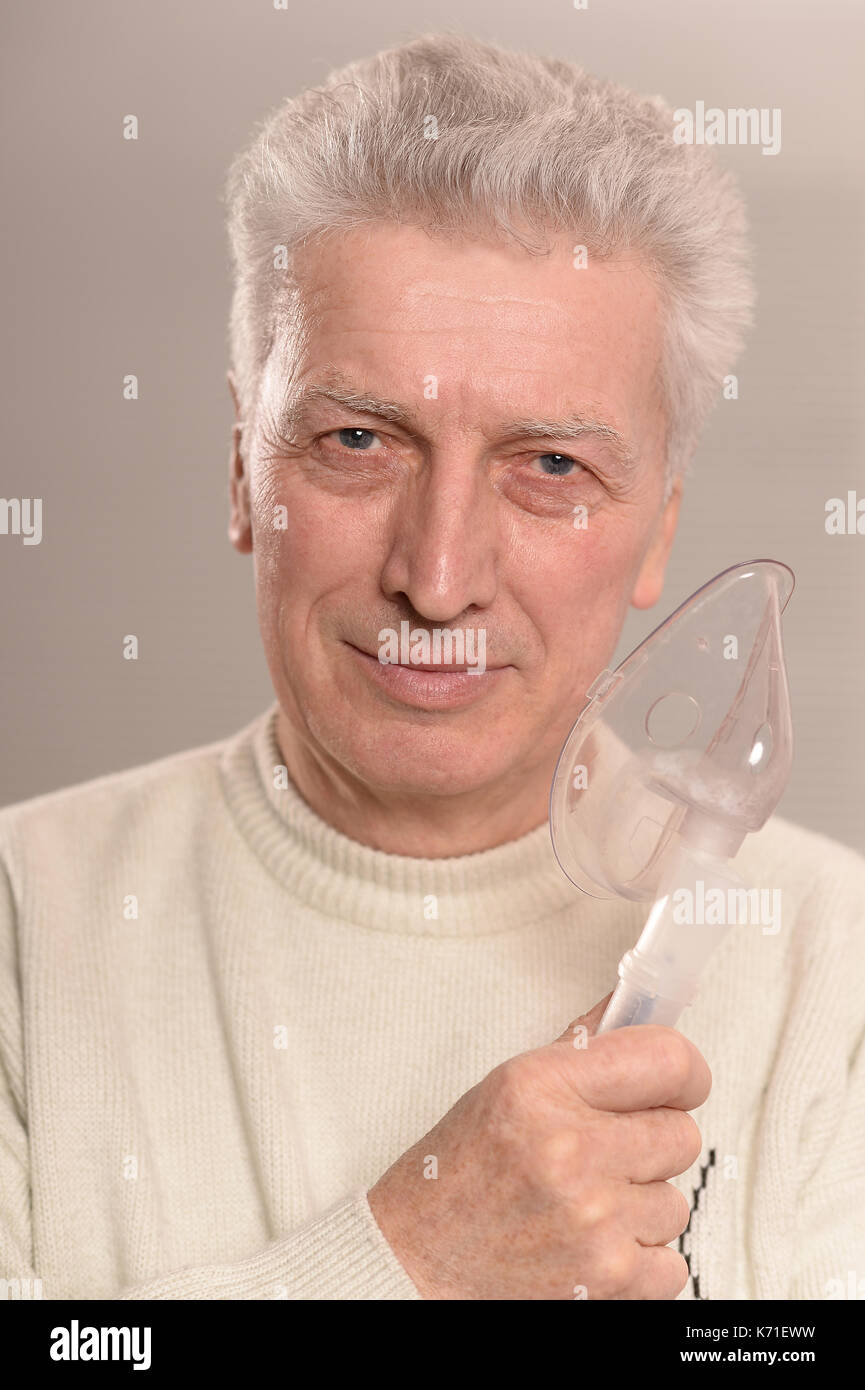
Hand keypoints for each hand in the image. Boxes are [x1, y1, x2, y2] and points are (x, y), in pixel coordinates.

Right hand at [368, 993, 709, 1298]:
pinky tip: (592, 1245)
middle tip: (607, 1152)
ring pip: (676, 1201)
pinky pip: (673, 1262)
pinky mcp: (610, 1279)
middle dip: (650, 1143)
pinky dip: (640, 1260)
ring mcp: (594, 1220)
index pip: (668, 1059)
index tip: (680, 1081)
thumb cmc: (454, 1179)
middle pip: (682, 1133)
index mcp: (542, 1087)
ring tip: (585, 1206)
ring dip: (640, 1206)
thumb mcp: (505, 1088)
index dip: (685, 1071)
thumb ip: (580, 1051)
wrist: (416, 1263)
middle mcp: (570, 1150)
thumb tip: (631, 1010)